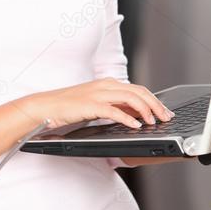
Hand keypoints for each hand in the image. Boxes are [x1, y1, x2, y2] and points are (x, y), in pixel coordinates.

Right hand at [23, 78, 173, 129]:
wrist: (44, 107)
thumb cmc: (68, 108)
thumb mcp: (96, 104)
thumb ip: (115, 106)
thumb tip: (135, 114)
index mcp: (108, 84)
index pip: (138, 89)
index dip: (155, 100)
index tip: (164, 112)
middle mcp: (105, 85)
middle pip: (139, 92)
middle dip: (156, 105)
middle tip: (166, 117)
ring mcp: (97, 94)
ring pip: (131, 98)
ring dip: (146, 110)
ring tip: (153, 122)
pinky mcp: (89, 105)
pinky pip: (114, 110)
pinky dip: (127, 118)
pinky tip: (135, 125)